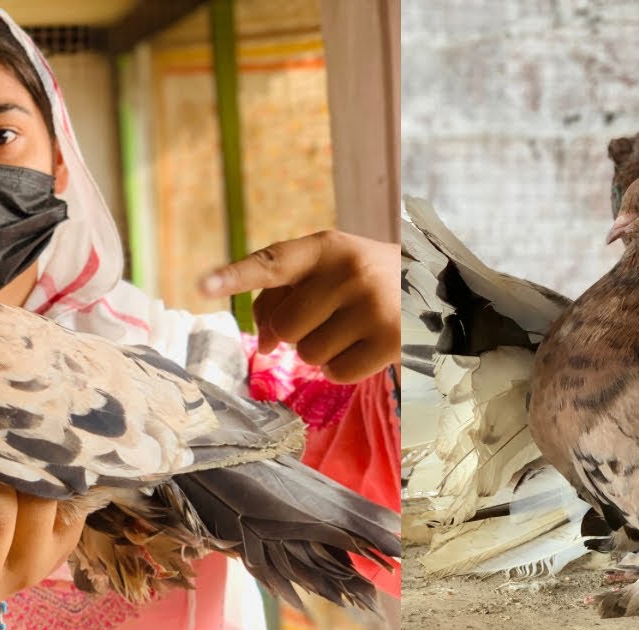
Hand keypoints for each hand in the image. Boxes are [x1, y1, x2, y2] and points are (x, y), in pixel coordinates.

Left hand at [199, 230, 398, 383]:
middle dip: (298, 332)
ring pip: (307, 353)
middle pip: (284, 326)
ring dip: (321, 352)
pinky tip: (364, 348)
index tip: (200, 286)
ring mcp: (371, 305)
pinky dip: (343, 369)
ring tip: (351, 331)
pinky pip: (335, 373)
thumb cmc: (367, 283)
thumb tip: (260, 344)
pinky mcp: (389, 340)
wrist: (437, 291)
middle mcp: (349, 271)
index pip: (272, 263)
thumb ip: (284, 295)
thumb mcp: (329, 272)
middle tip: (329, 319)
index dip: (234, 276)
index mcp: (327, 247)